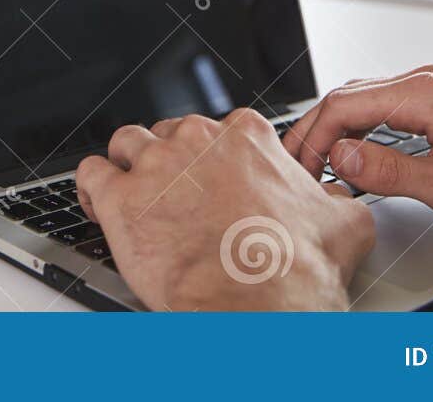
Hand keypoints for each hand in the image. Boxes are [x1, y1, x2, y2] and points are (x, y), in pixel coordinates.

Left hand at [75, 109, 374, 310]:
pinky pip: (89, 173)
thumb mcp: (343, 222)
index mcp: (247, 136)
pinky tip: (96, 202)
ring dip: (128, 165)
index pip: (219, 130)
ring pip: (127, 143)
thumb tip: (337, 200)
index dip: (213, 159)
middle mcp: (198, 139)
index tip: (214, 181)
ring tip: (133, 193)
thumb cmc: (296, 268)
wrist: (256, 303)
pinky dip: (90, 186)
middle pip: (170, 133)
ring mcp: (155, 164)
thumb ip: (333, 198)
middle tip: (177, 197)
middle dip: (171, 161)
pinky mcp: (119, 198)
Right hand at [283, 66, 432, 240]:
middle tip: (296, 165)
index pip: (343, 104)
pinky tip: (355, 149)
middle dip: (316, 129)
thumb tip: (340, 157)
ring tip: (317, 160)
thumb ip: (387, 171)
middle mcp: (425, 81)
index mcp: (422, 92)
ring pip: (366, 98)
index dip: (312, 136)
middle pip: (349, 95)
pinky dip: (360, 125)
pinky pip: (386, 104)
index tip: (299, 167)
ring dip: (337, 127)